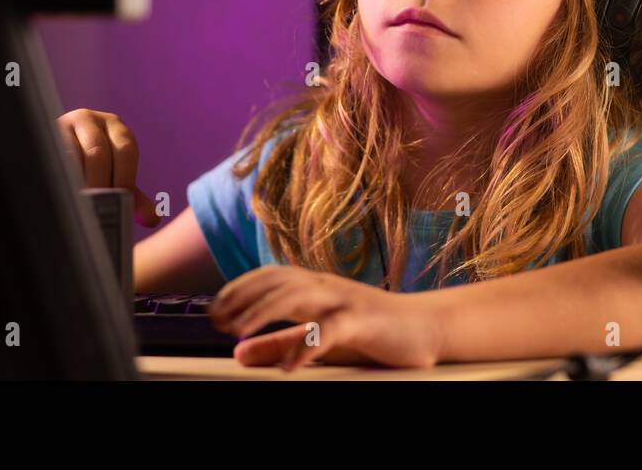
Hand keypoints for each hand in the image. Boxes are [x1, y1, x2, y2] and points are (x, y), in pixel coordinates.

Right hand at [56, 108, 160, 227]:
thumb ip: (132, 195)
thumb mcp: (112, 174)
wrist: (48, 149)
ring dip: (77, 182)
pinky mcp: (42, 135)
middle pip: (98, 153)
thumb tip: (152, 219)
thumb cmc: (88, 166)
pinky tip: (61, 194)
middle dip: (99, 183)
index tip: (120, 203)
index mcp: (115, 126)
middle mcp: (90, 119)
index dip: (125, 178)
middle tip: (97, 209)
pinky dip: (58, 177)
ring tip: (79, 204)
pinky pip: (51, 158)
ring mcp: (63, 124)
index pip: (126, 150)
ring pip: (72, 155)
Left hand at [208, 266, 442, 370]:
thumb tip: (239, 352)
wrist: (427, 326)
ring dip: (265, 311)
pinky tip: (290, 366)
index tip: (215, 308)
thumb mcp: (321, 337)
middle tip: (219, 319)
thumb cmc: (373, 331)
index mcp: (317, 286)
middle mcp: (328, 287)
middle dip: (243, 297)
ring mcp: (346, 300)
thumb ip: (281, 343)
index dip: (239, 287)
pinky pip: (331, 329)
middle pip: (279, 281)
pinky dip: (307, 345)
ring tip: (240, 332)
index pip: (271, 275)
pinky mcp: (364, 321)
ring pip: (299, 295)